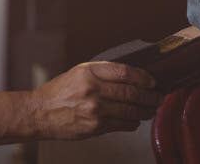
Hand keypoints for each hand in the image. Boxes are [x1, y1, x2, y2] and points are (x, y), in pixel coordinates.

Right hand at [29, 62, 161, 139]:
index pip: (125, 72)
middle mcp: (93, 89)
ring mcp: (95, 110)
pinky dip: (132, 122)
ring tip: (152, 109)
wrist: (40, 113)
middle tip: (158, 96)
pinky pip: (122, 124)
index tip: (152, 81)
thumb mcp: (79, 72)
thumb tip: (131, 76)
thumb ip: (102, 72)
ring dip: (145, 111)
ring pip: (130, 110)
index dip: (143, 77)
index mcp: (89, 72)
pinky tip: (136, 119)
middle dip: (150, 96)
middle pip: (131, 92)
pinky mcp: (96, 126)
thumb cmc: (59, 92)